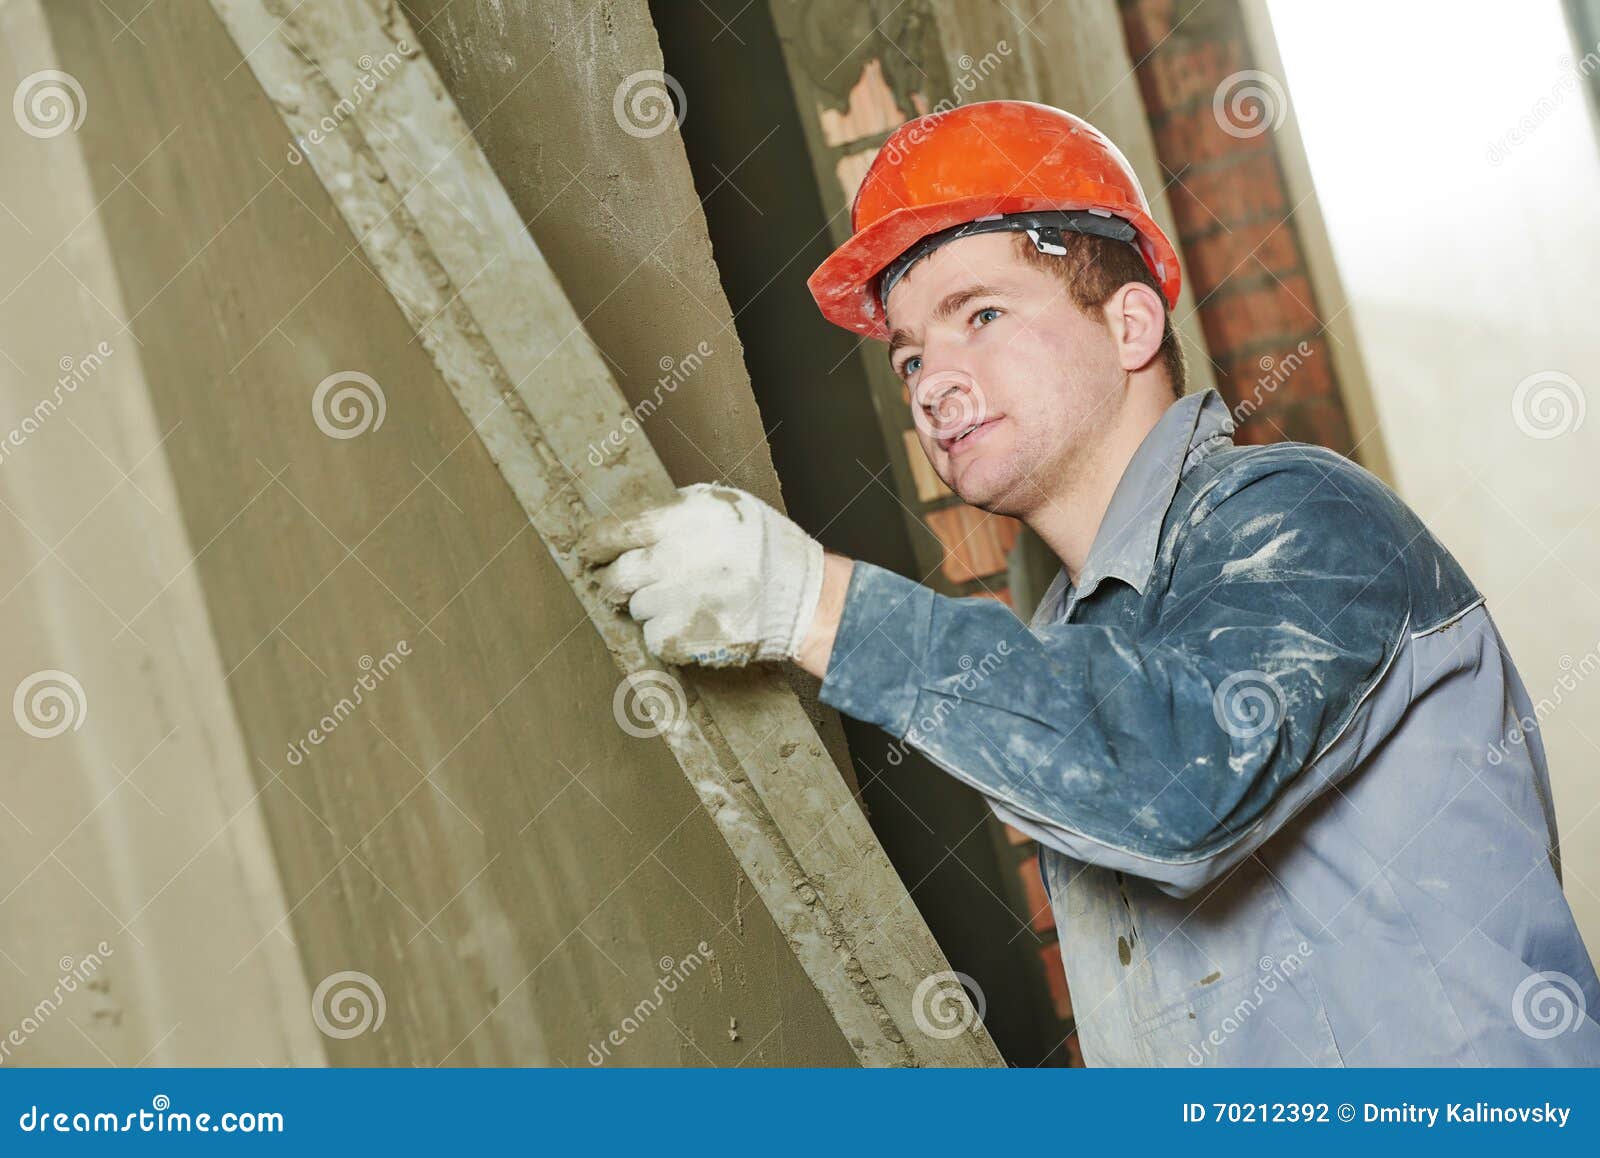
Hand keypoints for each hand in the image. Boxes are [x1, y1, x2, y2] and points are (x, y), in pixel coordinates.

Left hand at [578, 483, 825, 667]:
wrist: (803, 597)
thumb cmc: (768, 547)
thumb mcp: (726, 507)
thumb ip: (678, 511)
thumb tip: (635, 523)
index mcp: (678, 521)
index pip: (613, 532)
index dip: (594, 545)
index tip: (589, 552)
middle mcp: (670, 559)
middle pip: (616, 577)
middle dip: (613, 584)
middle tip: (618, 587)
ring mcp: (674, 602)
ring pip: (636, 608)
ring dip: (649, 607)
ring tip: (681, 602)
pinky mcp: (681, 637)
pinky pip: (653, 637)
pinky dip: (666, 634)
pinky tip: (691, 623)